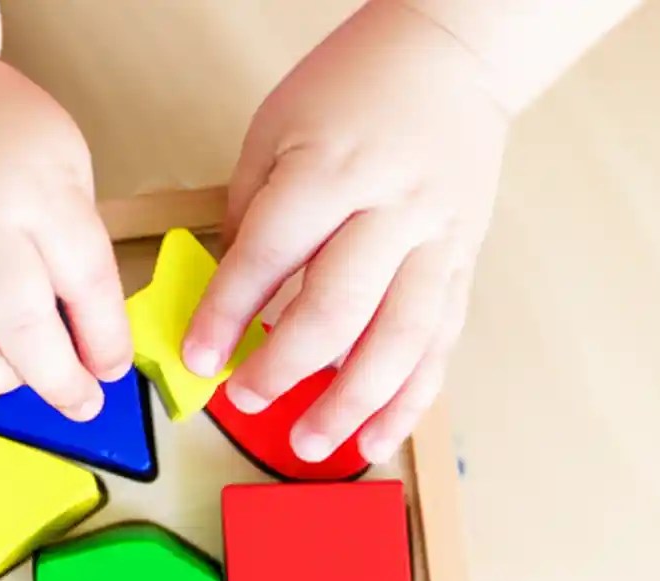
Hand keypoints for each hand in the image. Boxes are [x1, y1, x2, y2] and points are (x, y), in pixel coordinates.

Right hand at [0, 57, 129, 418]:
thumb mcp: (67, 164)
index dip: (105, 342)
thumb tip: (87, 325)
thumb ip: (77, 239)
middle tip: (78, 402)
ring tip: (11, 372)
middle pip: (22, 331)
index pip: (86, 288)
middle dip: (59, 382)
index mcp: (40, 196)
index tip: (111, 370)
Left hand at [184, 0, 509, 462]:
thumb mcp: (276, 131)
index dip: (227, 312)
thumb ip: (252, 214)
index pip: (269, 254)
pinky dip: (410, 398)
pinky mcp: (461, 264)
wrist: (452, 58)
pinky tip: (377, 436)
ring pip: (400, 339)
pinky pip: (439, 343)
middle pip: (338, 306)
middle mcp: (391, 208)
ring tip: (311, 442)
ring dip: (354, 402)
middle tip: (246, 400)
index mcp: (331, 168)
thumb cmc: (354, 89)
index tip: (198, 355)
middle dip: (285, 366)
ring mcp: (436, 240)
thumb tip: (230, 299)